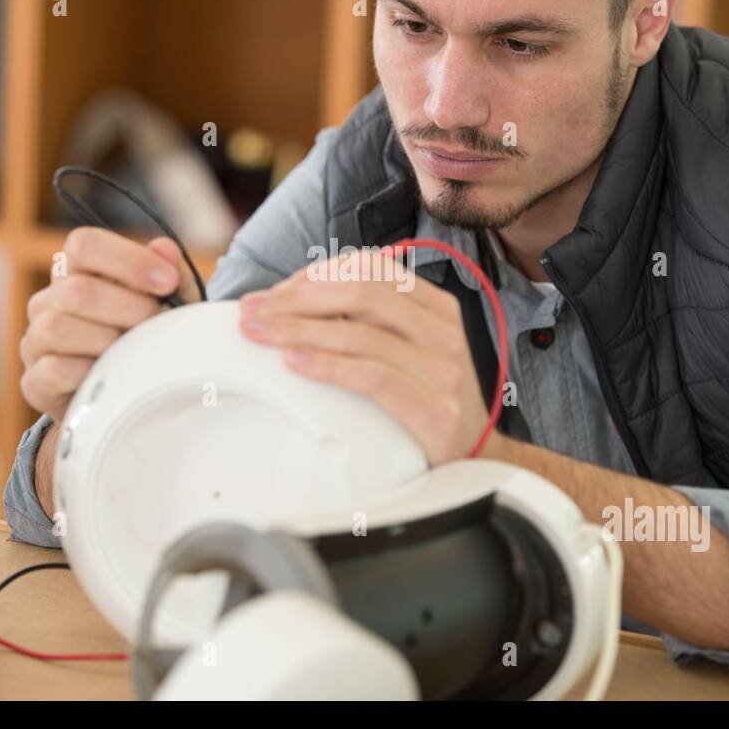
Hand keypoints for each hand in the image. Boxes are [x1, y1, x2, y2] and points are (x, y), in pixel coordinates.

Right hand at [21, 227, 199, 421]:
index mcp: (75, 273)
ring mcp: (36, 341)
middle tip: (158, 323)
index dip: (128, 259)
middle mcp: (48, 302)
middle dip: (129, 308)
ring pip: (59, 327)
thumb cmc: (146, 340)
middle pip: (77, 290)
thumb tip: (163, 249)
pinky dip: (90, 373)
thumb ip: (170, 275)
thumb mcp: (168, 307)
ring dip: (109, 341)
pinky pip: (54, 370)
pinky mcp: (35, 381)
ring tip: (136, 352)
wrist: (128, 399)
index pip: (84, 244)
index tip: (167, 281)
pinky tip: (113, 376)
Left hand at [237, 250, 490, 463]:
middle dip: (296, 297)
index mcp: (437, 307)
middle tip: (252, 310)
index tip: (273, 293)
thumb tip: (295, 305)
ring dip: (297, 329)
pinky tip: (294, 362)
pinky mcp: (434, 407)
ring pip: (359, 331)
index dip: (315, 274)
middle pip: (360, 291)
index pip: (370, 268)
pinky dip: (327, 364)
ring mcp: (442, 368)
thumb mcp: (410, 351)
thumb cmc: (427, 403)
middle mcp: (443, 331)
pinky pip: (371, 375)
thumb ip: (371, 324)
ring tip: (258, 334)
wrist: (476, 460)